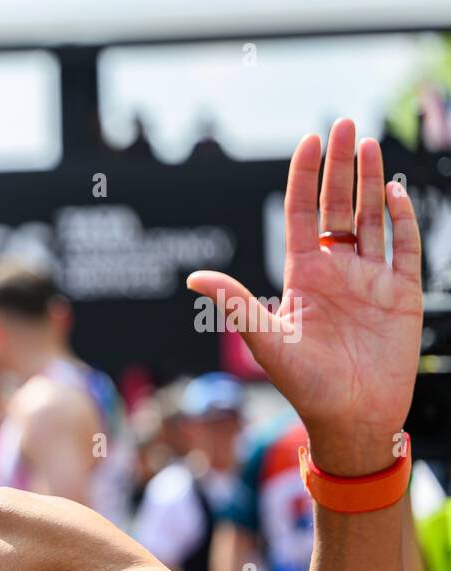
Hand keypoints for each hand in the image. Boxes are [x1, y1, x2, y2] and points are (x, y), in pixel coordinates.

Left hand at [187, 119, 422, 473]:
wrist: (350, 418)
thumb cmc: (303, 385)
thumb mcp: (265, 340)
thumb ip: (235, 303)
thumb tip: (194, 277)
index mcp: (303, 276)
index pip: (302, 215)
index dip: (304, 179)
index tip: (306, 142)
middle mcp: (337, 271)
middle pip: (339, 207)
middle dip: (340, 167)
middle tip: (343, 125)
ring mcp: (371, 280)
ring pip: (372, 219)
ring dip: (370, 182)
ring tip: (367, 144)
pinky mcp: (402, 294)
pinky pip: (404, 247)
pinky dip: (401, 219)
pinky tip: (391, 192)